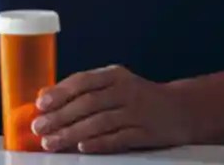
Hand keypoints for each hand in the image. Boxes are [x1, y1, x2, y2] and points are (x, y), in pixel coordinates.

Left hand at [30, 65, 192, 153]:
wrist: (183, 109)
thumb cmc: (139, 97)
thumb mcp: (115, 85)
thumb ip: (85, 90)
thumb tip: (46, 96)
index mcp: (114, 75)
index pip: (83, 81)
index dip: (60, 92)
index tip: (40, 105)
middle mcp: (126, 91)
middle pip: (88, 103)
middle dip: (60, 117)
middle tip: (39, 128)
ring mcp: (138, 112)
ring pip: (100, 122)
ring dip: (72, 133)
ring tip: (52, 142)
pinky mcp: (147, 133)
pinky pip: (119, 139)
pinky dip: (99, 143)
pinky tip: (82, 147)